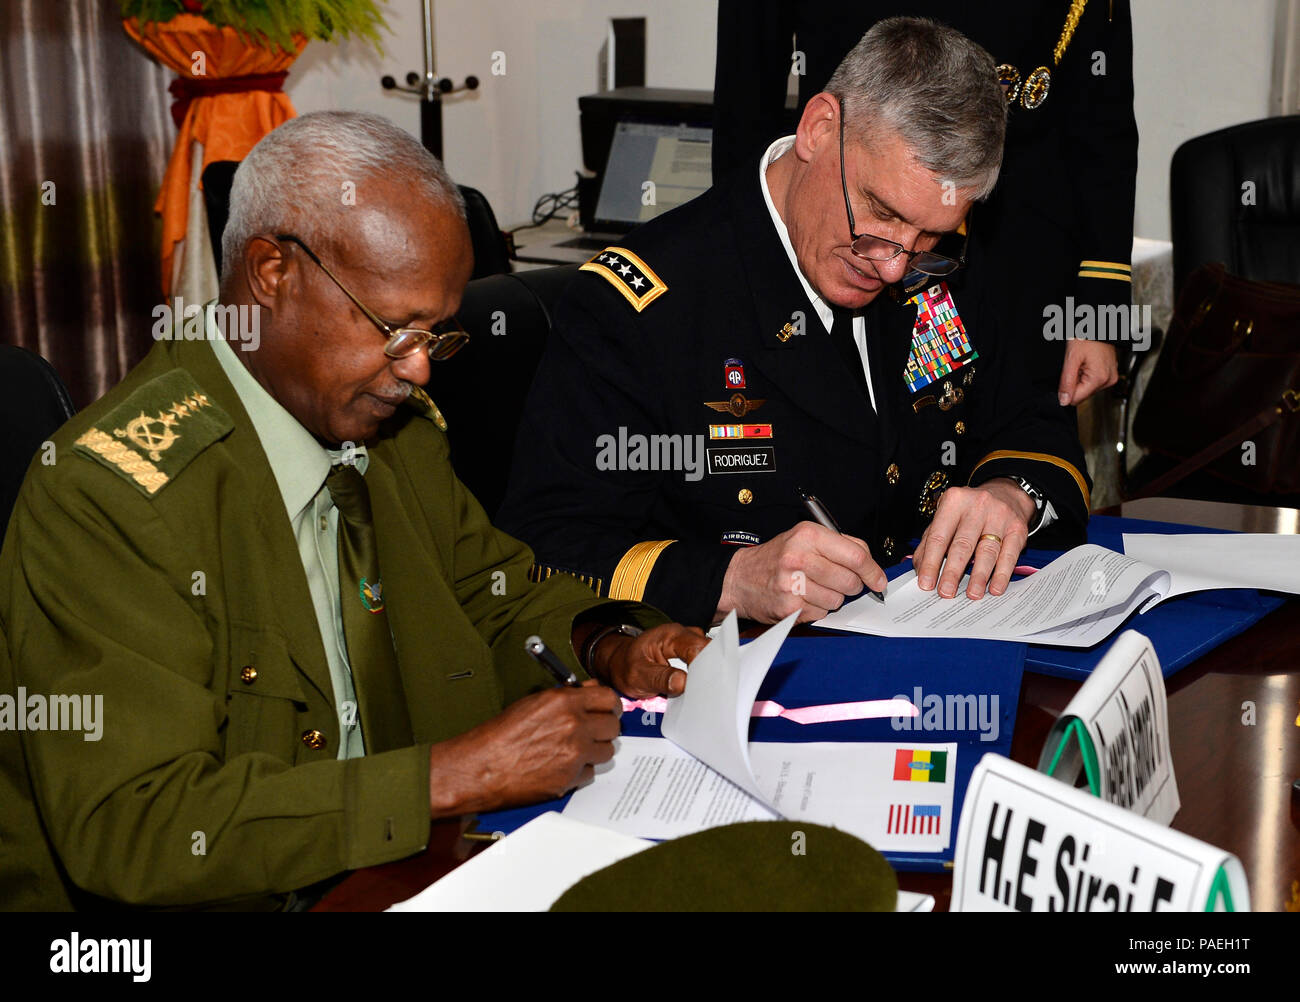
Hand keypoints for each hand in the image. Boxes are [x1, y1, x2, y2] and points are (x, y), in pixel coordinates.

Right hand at [427, 680, 619, 816]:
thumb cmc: (500, 735)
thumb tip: (587, 692)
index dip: (608, 705)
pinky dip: (579, 771)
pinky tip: (560, 767)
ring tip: (573, 751)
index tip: (606, 710)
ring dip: (594, 751)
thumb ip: (566, 696)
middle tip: (592, 731)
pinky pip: (590, 773)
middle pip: (613, 726)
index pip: (608, 698)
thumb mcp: (533, 703)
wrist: (481, 767)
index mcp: (564, 702)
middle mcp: (574, 726)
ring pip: (606, 752)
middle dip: (604, 729)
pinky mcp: (570, 779)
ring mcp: (574, 755)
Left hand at [589, 622, 708, 697]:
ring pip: (710, 658)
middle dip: (712, 672)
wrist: (622, 663)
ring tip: (707, 694)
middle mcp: (684, 636)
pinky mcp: (692, 656)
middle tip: (710, 694)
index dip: (705, 667)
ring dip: (710, 676)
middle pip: (709, 651)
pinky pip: (705, 665)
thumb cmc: (627, 665)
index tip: (706, 687)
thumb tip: (683, 682)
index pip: (697, 648)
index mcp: (670, 635)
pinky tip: (704, 691)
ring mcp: (690, 645)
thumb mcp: (637, 675)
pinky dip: (705, 678)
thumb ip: (659, 678)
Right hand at [716, 522, 886, 623]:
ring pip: (838, 599)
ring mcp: (792, 584)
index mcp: (807, 535)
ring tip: (814, 588)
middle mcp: (799, 557)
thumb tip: (870, 565)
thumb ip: (839, 545)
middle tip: (841, 583)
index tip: (878, 580)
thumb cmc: (776, 558)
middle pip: (850, 580)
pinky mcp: (789, 607)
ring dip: (833, 598)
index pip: (855, 555)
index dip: (873, 571)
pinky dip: (817, 608)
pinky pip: (821, 613)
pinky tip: (803, 598)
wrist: (739, 578)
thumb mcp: (804, 538)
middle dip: (852, 586)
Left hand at [913, 479, 1034, 599]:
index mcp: (954, 501)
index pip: (938, 536)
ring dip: (979, 576)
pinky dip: (1001, 574)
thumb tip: (920, 570)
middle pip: (962, 544)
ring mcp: (1000, 516)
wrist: (1006, 494)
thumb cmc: (969, 512)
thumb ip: (930, 542)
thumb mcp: (946, 518)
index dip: (931, 562)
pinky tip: (995, 588)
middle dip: (953, 572)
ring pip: (987, 551)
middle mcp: (977, 505)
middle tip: (946, 592)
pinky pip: (1009, 555)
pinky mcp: (1018, 528)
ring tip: (972, 594)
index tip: (926, 584)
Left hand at [1058, 339, 1118, 405]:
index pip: (1077, 399)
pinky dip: (1088, 375)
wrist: (1097, 327)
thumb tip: (1063, 400)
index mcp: (1099, 378)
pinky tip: (1088, 364)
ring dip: (1081, 379)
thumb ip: (1066, 382)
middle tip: (1077, 366)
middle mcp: (1108, 380)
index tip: (1068, 376)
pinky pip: (1094, 382)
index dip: (1067, 390)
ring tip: (1083, 363)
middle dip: (1075, 383)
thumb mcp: (1071, 359)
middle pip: (1083, 394)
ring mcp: (1111, 378)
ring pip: (1088, 389)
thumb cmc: (1086, 338)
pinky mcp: (1110, 375)